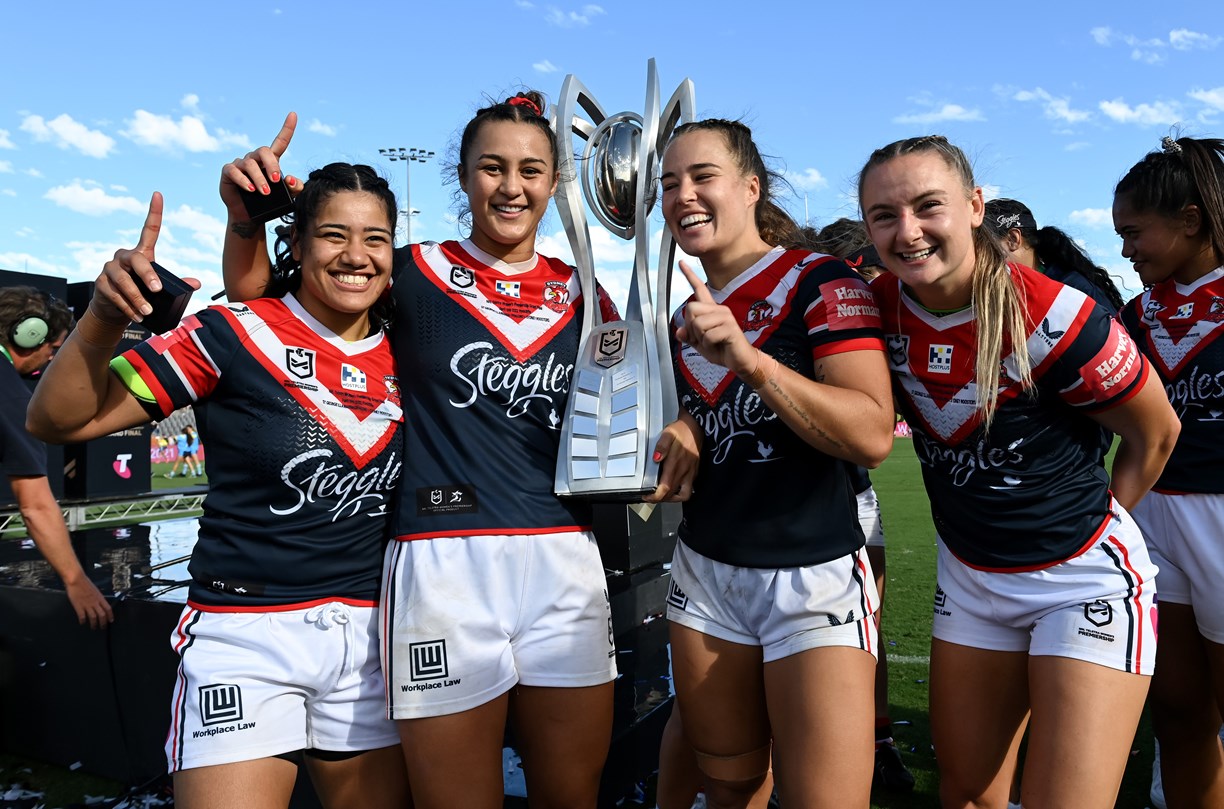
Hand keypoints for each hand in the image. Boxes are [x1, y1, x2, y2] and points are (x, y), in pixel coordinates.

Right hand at [65, 579, 113, 629]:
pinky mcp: (78, 606)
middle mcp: (95, 602)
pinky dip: (83, 621)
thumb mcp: (95, 591)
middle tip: (102, 627)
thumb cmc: (85, 584)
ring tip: (93, 627)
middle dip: (103, 623)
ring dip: (94, 624)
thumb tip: (99, 603)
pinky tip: (82, 623)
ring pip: (93, 617)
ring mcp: (87, 605)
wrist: (76, 580)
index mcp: (100, 598)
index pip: (108, 608)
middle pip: (102, 615)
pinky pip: (82, 616)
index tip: (111, 621)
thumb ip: (97, 598)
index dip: (110, 616)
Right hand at [96, 192, 200, 324]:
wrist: (115, 309)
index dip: (154, 212)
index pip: (149, 229)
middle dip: (147, 275)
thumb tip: (196, 283)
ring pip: (123, 281)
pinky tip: (137, 315)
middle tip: (157, 290)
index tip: (158, 194)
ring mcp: (110, 269)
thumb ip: (177, 284)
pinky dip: (127, 306)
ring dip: (136, 298)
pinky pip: (115, 295)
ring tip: (147, 311)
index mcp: (142, 253)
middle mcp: (125, 256)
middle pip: (136, 260)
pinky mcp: (101, 284)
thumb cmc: (142, 293)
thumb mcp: (161, 288)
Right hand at [219, 111, 298, 218]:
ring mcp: (241, 163)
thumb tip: (291, 179)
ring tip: (264, 192)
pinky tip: (249, 189)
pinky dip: (243, 181)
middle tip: (275, 181)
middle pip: (264, 151)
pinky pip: (235, 171)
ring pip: (250, 164)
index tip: (293, 114)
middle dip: (272, 165)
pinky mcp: (229, 171)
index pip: (280, 141)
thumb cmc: (268, 202)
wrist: (248, 216)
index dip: (287, 128)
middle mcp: (256, 158)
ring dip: (259, 179)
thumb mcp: (286, 197)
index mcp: (271, 161)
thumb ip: (294, 188)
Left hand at [643, 416, 700, 502]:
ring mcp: (691, 474)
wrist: (696, 427)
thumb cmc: (681, 431)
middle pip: (672, 494)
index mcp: (675, 463)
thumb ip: (662, 446)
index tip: (646, 496)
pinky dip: (680, 494)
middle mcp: (684, 471)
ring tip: (663, 496)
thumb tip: (656, 458)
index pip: (665, 487)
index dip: (655, 496)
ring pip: (683, 495)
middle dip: (659, 499)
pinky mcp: (694, 473)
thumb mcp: (668, 434)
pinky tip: (673, 489)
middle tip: (650, 497)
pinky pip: (689, 490)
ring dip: (672, 499)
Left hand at [675, 260, 757, 374]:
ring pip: (698, 324)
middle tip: (701, 338)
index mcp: (711, 310)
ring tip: (712, 342)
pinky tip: (719, 344)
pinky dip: (708, 345)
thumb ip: (689, 337)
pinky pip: (708, 335)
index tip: (680, 263)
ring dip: (700, 338)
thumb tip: (679, 332)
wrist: (740, 361)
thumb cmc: (722, 350)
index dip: (689, 276)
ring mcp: (725, 317)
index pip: (699, 289)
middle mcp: (719, 309)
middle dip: (691, 326)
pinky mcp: (730, 327)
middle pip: (690, 308)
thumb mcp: (700, 344)